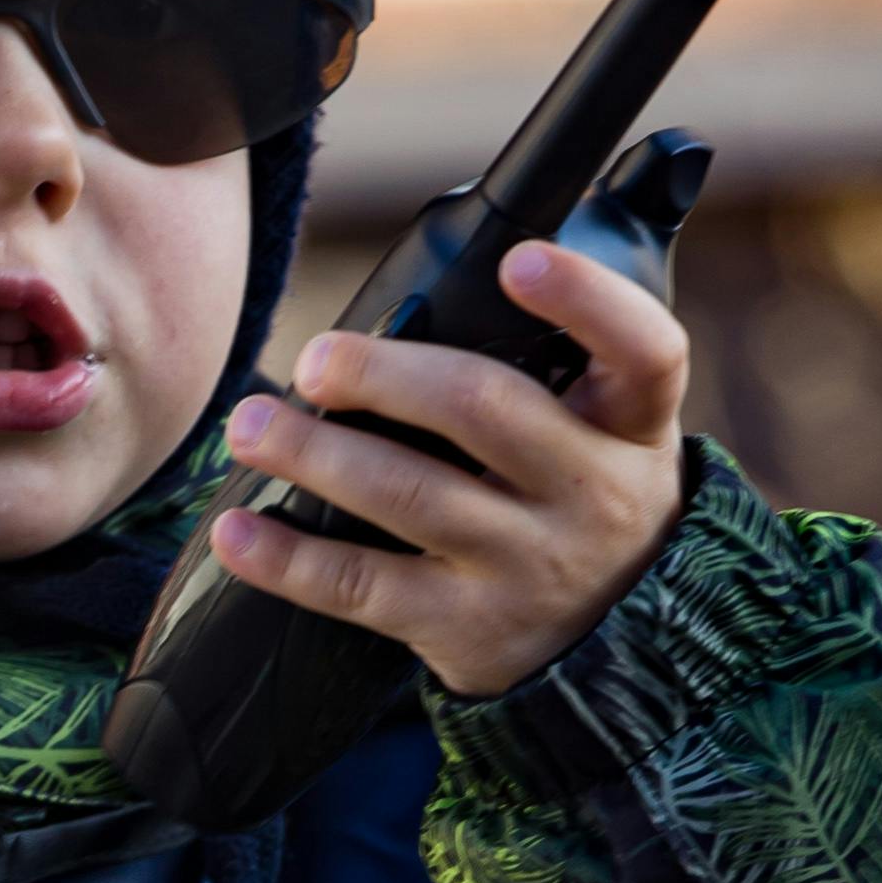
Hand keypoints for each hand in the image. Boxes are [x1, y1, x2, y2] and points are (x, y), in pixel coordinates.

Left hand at [212, 242, 687, 700]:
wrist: (619, 639)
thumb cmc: (583, 492)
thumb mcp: (616, 426)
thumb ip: (568, 348)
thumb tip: (495, 243)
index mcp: (631, 422)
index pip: (644, 350)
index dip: (585, 299)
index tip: (518, 259)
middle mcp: (590, 493)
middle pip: (485, 410)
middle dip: (384, 375)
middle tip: (316, 360)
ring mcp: (528, 564)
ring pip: (409, 495)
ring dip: (315, 454)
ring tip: (250, 424)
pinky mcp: (468, 626)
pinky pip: (362, 588)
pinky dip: (288, 560)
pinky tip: (237, 529)